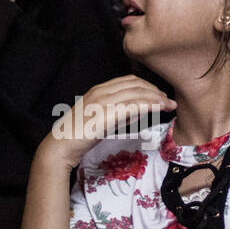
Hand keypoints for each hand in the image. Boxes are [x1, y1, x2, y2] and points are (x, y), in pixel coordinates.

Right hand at [40, 75, 175, 169]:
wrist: (60, 147)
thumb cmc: (79, 136)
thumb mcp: (100, 119)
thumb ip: (118, 113)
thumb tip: (138, 112)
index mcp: (99, 90)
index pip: (129, 81)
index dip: (147, 86)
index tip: (159, 95)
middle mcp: (100, 92)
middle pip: (135, 84)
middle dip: (155, 91)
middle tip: (168, 100)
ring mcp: (102, 102)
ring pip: (136, 94)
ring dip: (156, 98)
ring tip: (169, 105)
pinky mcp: (104, 115)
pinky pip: (131, 106)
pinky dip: (148, 106)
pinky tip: (157, 109)